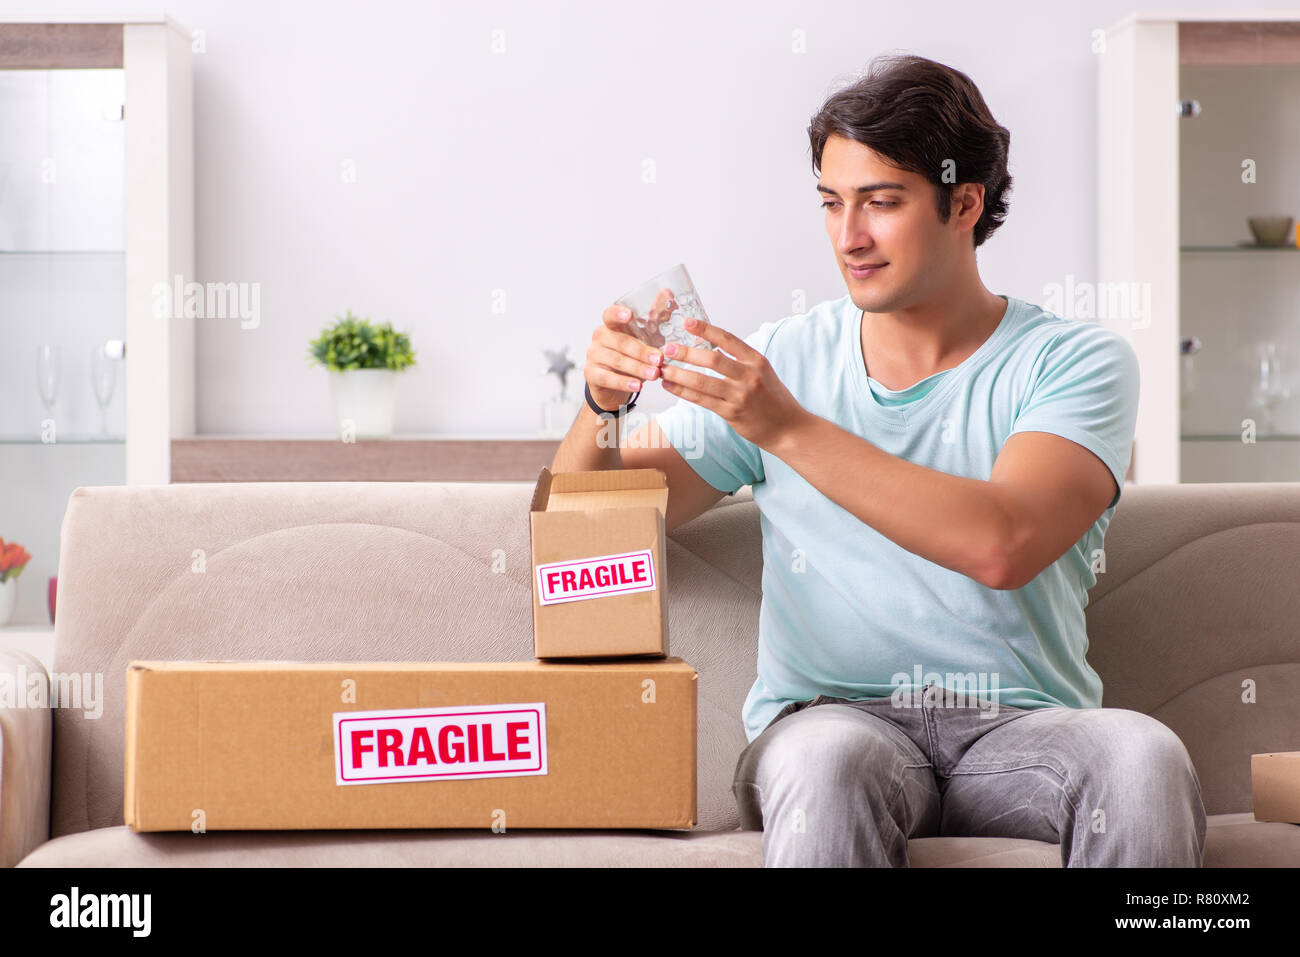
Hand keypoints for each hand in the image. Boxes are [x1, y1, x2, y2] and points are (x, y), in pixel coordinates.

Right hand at [584, 292, 670, 409]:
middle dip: (642, 351)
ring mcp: (593, 355)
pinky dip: (624, 382)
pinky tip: (637, 386)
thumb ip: (655, 316)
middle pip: (620, 342)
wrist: (613, 384)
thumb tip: (667, 292)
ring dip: (637, 368)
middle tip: (659, 359)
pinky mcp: (591, 373)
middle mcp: (599, 337)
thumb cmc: (631, 355)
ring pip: (616, 360)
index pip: (610, 314)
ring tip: (654, 374)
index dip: (618, 314)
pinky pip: (608, 378)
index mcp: (611, 325)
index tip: (630, 316)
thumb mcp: (644, 336)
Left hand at [658, 315, 807, 450]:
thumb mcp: (763, 372)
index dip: (705, 329)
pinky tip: (670, 386)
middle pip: (712, 359)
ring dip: (678, 374)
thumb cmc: (773, 399)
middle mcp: (749, 376)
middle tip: (667, 349)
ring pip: (702, 381)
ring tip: (662, 369)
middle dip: (686, 353)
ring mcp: (740, 396)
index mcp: (757, 361)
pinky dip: (682, 392)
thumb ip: (740, 360)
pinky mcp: (732, 413)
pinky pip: (702, 400)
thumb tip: (714, 347)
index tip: (687, 322)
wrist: (789, 428)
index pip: (727, 339)